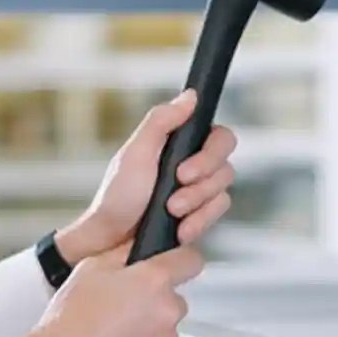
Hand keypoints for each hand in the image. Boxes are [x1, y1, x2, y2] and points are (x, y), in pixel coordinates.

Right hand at [23, 242, 202, 336]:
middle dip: (154, 304)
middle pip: (174, 301)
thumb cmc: (69, 321)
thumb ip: (124, 253)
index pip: (190, 261)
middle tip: (122, 312)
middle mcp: (168, 310)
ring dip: (148, 333)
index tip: (172, 267)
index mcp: (153, 280)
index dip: (180, 262)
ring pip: (166, 332)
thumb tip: (142, 244)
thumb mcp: (90, 269)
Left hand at [55, 89, 237, 264]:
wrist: (111, 241)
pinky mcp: (199, 216)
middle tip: (173, 199)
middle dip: (201, 187)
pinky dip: (199, 223)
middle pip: (226, 166)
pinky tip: (180, 230)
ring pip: (223, 193)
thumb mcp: (135, 153)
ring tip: (171, 213)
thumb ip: (161, 120)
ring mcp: (197, 192)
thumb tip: (191, 95)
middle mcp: (193, 164)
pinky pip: (217, 216)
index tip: (183, 171)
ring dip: (197, 206)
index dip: (211, 155)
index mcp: (179, 144)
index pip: (221, 137)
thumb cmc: (117, 196)